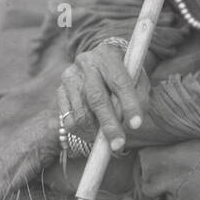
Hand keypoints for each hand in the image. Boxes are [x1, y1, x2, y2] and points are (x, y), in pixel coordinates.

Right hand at [58, 40, 148, 154]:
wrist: (100, 65)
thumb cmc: (125, 76)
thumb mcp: (138, 80)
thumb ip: (139, 96)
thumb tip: (129, 122)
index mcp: (108, 55)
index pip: (119, 81)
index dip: (128, 104)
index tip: (136, 125)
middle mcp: (86, 62)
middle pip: (96, 98)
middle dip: (109, 124)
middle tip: (118, 145)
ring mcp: (70, 76)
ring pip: (81, 113)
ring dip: (95, 132)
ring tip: (107, 139)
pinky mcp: (60, 91)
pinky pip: (69, 120)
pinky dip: (82, 132)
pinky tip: (93, 131)